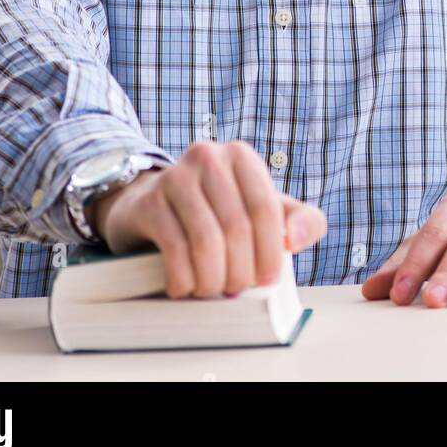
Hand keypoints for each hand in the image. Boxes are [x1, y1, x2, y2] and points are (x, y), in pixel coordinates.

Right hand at [90, 140, 326, 299]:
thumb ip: (298, 220)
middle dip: (241, 270)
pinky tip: (186, 287)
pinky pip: (174, 248)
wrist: (152, 204)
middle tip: (238, 289)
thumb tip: (296, 239)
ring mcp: (174, 177)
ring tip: (213, 290)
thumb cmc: (217, 210)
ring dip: (213, 277)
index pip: (265, 209)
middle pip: (236, 227)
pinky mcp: (148, 202)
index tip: (268, 280)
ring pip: (205, 240)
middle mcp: (208, 158)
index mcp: (241, 156)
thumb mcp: (261, 208)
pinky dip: (184, 277)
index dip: (270, 251)